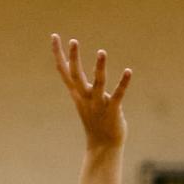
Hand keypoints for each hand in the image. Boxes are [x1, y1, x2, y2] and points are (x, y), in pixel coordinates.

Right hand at [52, 36, 131, 150]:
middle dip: (74, 58)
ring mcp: (98, 104)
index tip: (54, 36)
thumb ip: (85, 89)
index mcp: (78, 94)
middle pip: (76, 76)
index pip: (64, 71)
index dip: (59, 54)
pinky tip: (128, 71)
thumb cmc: (96, 123)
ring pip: (98, 83)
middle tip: (73, 41)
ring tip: (101, 52)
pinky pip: (118, 95)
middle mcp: (85, 98)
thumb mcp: (86, 103)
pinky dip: (123, 83)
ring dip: (99, 68)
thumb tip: (86, 76)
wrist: (103, 147)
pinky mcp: (112, 110)